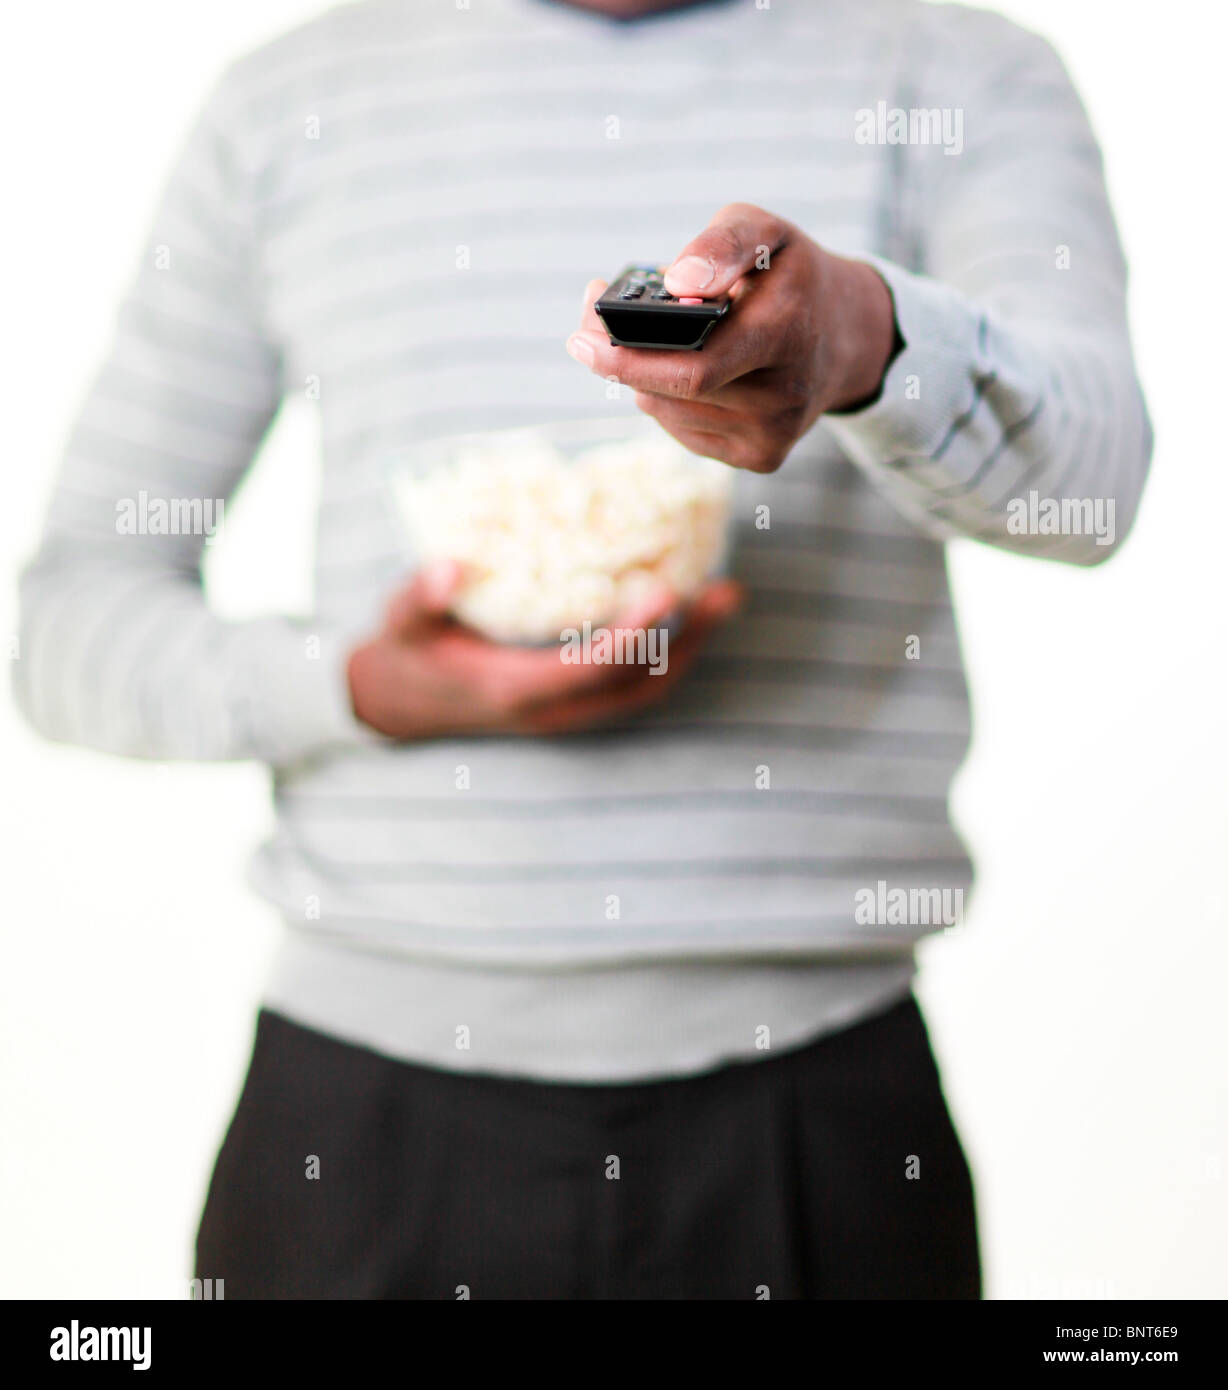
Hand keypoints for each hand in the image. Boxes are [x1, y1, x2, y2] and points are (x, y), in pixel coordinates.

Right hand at [346, 559, 742, 739]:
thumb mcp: (400, 623)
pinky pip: (634, 687)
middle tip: (726, 592)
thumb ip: (421, 596)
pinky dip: (667, 656)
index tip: (666, 591)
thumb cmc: (406, 654)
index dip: (632, 636)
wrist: (402, 703)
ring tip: (722, 600)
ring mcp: (567, 713)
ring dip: (688, 650)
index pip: (589, 670)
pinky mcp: (575, 704)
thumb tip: (449, 567)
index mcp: (514, 689)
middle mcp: (551, 709)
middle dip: (686, 642)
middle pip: (637, 686)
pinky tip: (687, 616)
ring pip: (644, 692)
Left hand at [566, 203, 898, 472]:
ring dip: (641, 379)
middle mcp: (783, 396)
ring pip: (667, 414)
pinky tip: (680, 373)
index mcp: (786, 333)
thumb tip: (679, 282)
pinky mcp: (761, 459)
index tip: (581, 339)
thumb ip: (722, 242)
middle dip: (618, 364)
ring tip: (645, 342)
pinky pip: (683, 431)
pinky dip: (667, 401)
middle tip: (586, 336)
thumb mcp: (765, 231)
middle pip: (670, 395)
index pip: (693, 366)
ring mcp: (772, 436)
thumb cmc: (791, 276)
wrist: (846, 336)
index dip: (628, 357)